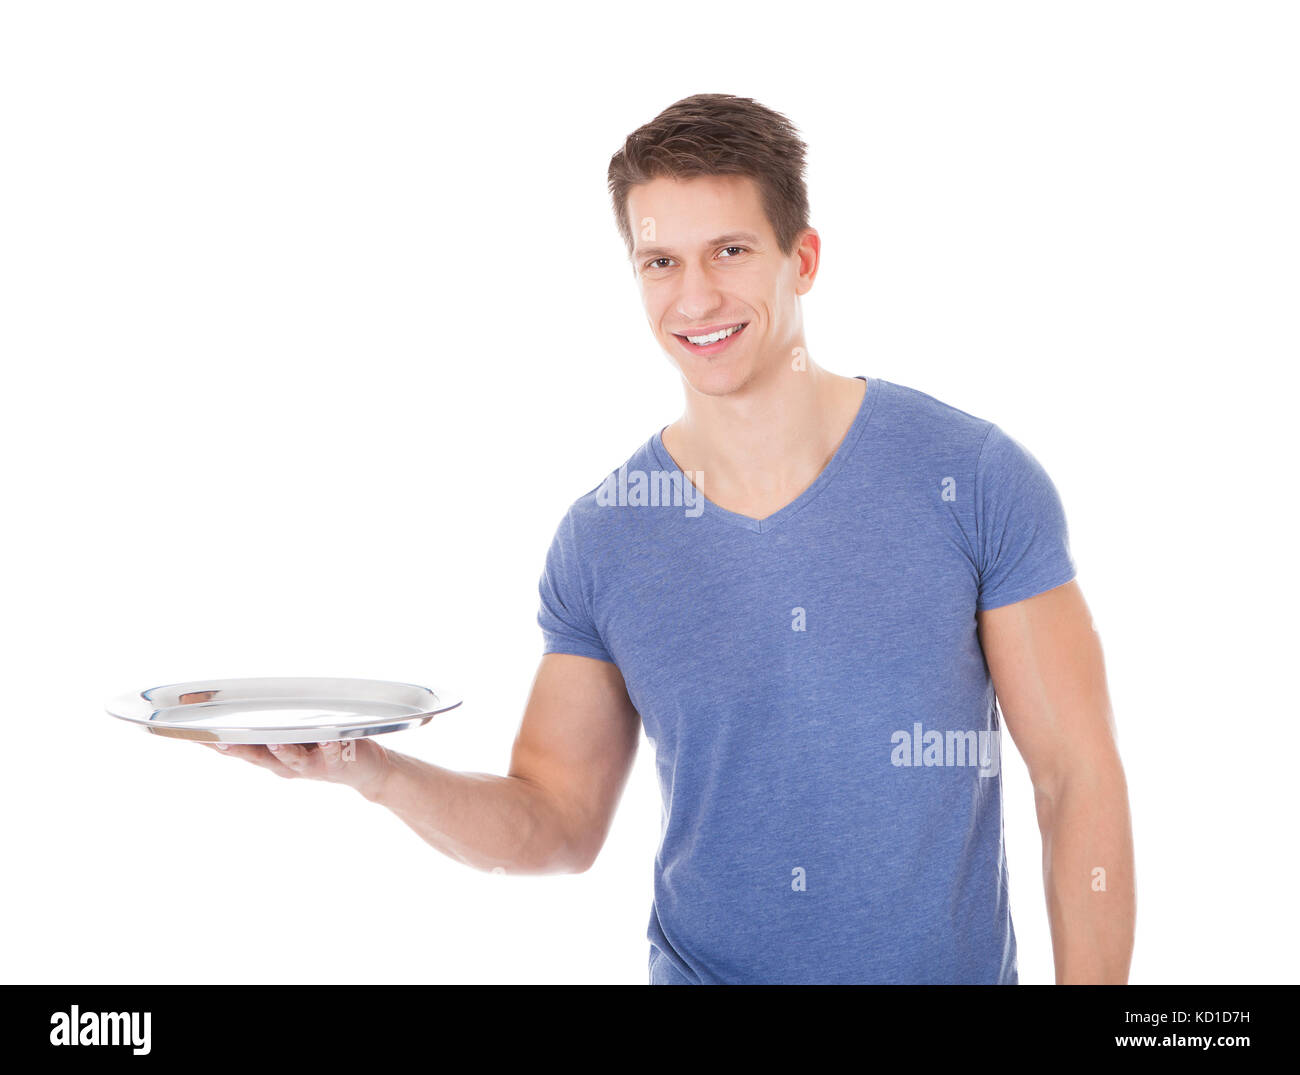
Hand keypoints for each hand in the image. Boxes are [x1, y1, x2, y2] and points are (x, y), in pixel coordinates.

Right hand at [202, 737, 391, 798]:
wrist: (364, 769)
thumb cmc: (324, 746)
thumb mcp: (294, 736)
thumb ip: (272, 724)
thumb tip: (248, 702)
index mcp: (272, 757)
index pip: (237, 749)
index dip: (213, 743)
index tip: (190, 734)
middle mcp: (287, 764)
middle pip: (258, 757)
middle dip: (238, 749)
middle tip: (218, 740)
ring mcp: (312, 765)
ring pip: (293, 759)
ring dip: (283, 750)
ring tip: (275, 739)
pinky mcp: (337, 762)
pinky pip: (333, 752)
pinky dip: (330, 744)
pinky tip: (328, 737)